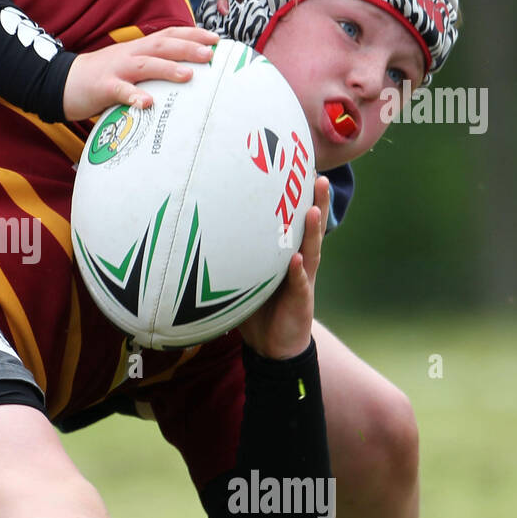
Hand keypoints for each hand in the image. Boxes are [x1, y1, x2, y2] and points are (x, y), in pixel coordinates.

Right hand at [63, 26, 217, 120]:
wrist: (62, 82)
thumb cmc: (102, 77)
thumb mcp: (129, 65)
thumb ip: (152, 66)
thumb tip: (183, 73)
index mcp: (138, 48)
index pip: (169, 34)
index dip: (193, 33)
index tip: (216, 38)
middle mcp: (130, 54)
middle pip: (162, 45)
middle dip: (188, 47)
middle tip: (210, 54)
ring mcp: (116, 70)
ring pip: (145, 65)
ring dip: (168, 69)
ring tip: (189, 76)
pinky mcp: (103, 88)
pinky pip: (120, 92)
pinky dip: (134, 97)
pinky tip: (148, 104)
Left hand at [238, 176, 329, 359]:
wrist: (274, 346)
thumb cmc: (259, 309)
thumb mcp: (245, 279)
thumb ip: (233, 259)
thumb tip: (198, 237)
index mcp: (288, 256)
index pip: (296, 223)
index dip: (300, 199)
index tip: (301, 171)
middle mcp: (300, 263)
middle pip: (311, 229)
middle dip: (317, 204)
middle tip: (318, 179)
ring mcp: (304, 281)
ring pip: (311, 251)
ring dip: (313, 231)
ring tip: (313, 210)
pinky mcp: (301, 302)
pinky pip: (299, 285)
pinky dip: (298, 273)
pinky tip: (297, 261)